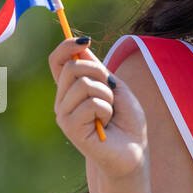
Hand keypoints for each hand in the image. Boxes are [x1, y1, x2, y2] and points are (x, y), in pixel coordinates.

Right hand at [49, 35, 147, 181]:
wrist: (133, 151)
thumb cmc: (127, 122)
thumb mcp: (117, 88)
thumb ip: (99, 70)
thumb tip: (81, 48)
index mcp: (72, 89)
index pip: (58, 61)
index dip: (68, 46)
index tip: (85, 40)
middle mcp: (63, 100)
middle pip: (72, 67)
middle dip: (99, 73)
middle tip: (112, 91)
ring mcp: (64, 114)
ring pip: (84, 84)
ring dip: (107, 96)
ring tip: (110, 112)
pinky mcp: (70, 128)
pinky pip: (90, 104)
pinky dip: (106, 110)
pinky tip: (106, 124)